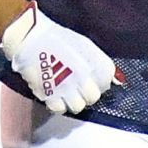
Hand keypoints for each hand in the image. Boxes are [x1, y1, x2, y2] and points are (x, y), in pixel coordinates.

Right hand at [0, 2, 118, 115]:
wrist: (29, 38)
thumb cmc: (57, 38)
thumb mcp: (84, 45)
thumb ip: (101, 64)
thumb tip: (119, 81)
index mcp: (93, 63)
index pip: (106, 82)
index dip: (100, 82)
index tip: (93, 78)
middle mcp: (82, 78)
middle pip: (93, 97)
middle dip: (88, 93)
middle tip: (79, 86)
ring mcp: (65, 88)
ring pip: (78, 106)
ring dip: (75, 100)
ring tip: (67, 91)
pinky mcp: (48, 94)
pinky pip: (59, 109)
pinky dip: (59, 104)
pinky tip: (56, 95)